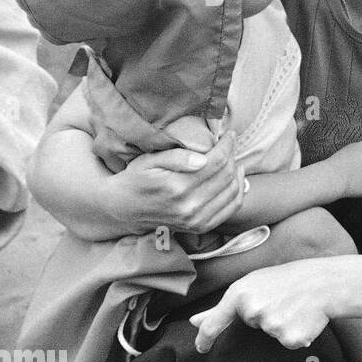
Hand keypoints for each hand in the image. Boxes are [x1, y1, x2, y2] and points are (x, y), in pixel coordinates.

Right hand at [109, 131, 243, 233]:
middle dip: (232, 156)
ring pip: (232, 191)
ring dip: (237, 172)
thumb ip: (176, 157)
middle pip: (226, 175)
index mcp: (177, 187)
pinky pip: (231, 208)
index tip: (229, 134)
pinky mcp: (201, 227)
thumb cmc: (136, 180)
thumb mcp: (149, 161)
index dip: (227, 145)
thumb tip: (203, 158)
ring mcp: (197, 220)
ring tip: (232, 159)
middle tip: (229, 144)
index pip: (216, 162)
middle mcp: (190, 206)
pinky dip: (238, 191)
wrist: (123, 210)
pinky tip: (235, 179)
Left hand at [190, 258, 332, 352]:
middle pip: (251, 326)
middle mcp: (253, 310)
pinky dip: (294, 335)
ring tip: (294, 307)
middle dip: (264, 316)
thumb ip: (221, 308)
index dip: (205, 337)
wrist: (325, 283)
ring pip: (269, 335)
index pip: (214, 322)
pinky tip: (302, 319)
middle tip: (281, 300)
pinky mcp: (289, 338)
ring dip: (280, 326)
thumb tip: (194, 322)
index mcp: (240, 294)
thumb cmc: (288, 280)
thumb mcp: (253, 284)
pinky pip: (286, 343)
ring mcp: (271, 325)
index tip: (201, 348)